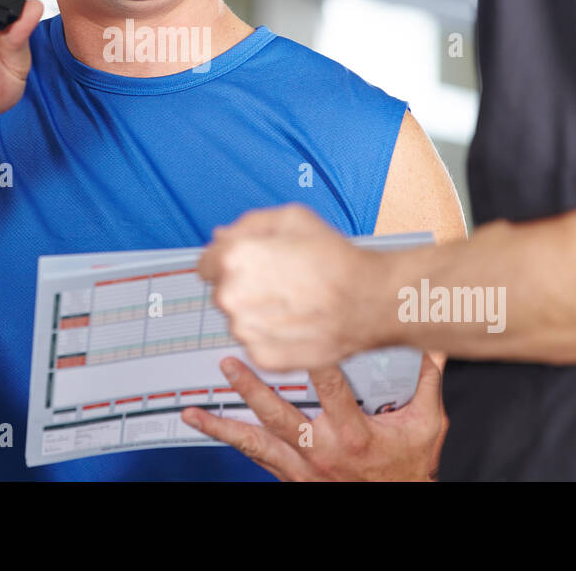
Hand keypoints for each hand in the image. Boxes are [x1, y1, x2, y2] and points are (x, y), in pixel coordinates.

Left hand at [181, 355, 447, 480]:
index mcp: (354, 434)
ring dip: (224, 426)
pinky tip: (204, 425)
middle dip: (252, 390)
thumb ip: (426, 380)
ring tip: (195, 412)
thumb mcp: (426, 424)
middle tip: (229, 365)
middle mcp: (323, 452)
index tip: (302, 333)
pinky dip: (230, 442)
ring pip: (256, 444)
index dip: (317, 362)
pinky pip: (255, 458)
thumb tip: (434, 342)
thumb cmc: (409, 468)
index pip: (332, 391)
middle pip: (280, 417)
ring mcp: (303, 468)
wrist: (394, 504)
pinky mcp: (291, 477)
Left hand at [198, 204, 384, 370]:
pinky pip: (255, 343)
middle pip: (222, 291)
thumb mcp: (292, 218)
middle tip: (281, 281)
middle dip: (243, 285)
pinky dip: (270, 336)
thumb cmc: (335, 259)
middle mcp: (231, 296)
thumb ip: (248, 224)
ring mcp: (245, 331)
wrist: (369, 302)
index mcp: (234, 258)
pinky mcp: (262, 357)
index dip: (228, 260)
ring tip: (294, 302)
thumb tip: (220, 236)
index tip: (248, 265)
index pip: (205, 263)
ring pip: (238, 319)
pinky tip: (296, 322)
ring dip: (256, 312)